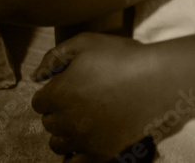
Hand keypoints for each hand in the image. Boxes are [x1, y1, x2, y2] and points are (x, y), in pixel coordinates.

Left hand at [31, 33, 176, 160]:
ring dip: (66, 133)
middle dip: (59, 112)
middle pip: (49, 123)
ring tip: (83, 122)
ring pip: (59, 144)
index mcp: (58, 94)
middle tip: (79, 101)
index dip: (53, 93)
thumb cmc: (123, 57)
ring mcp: (84, 140)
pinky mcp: (102, 154)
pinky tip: (87, 142)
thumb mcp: (85, 42)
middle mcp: (66, 121)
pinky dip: (77, 154)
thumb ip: (54, 57)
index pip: (39, 102)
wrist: (158, 81)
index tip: (68, 87)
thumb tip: (36, 76)